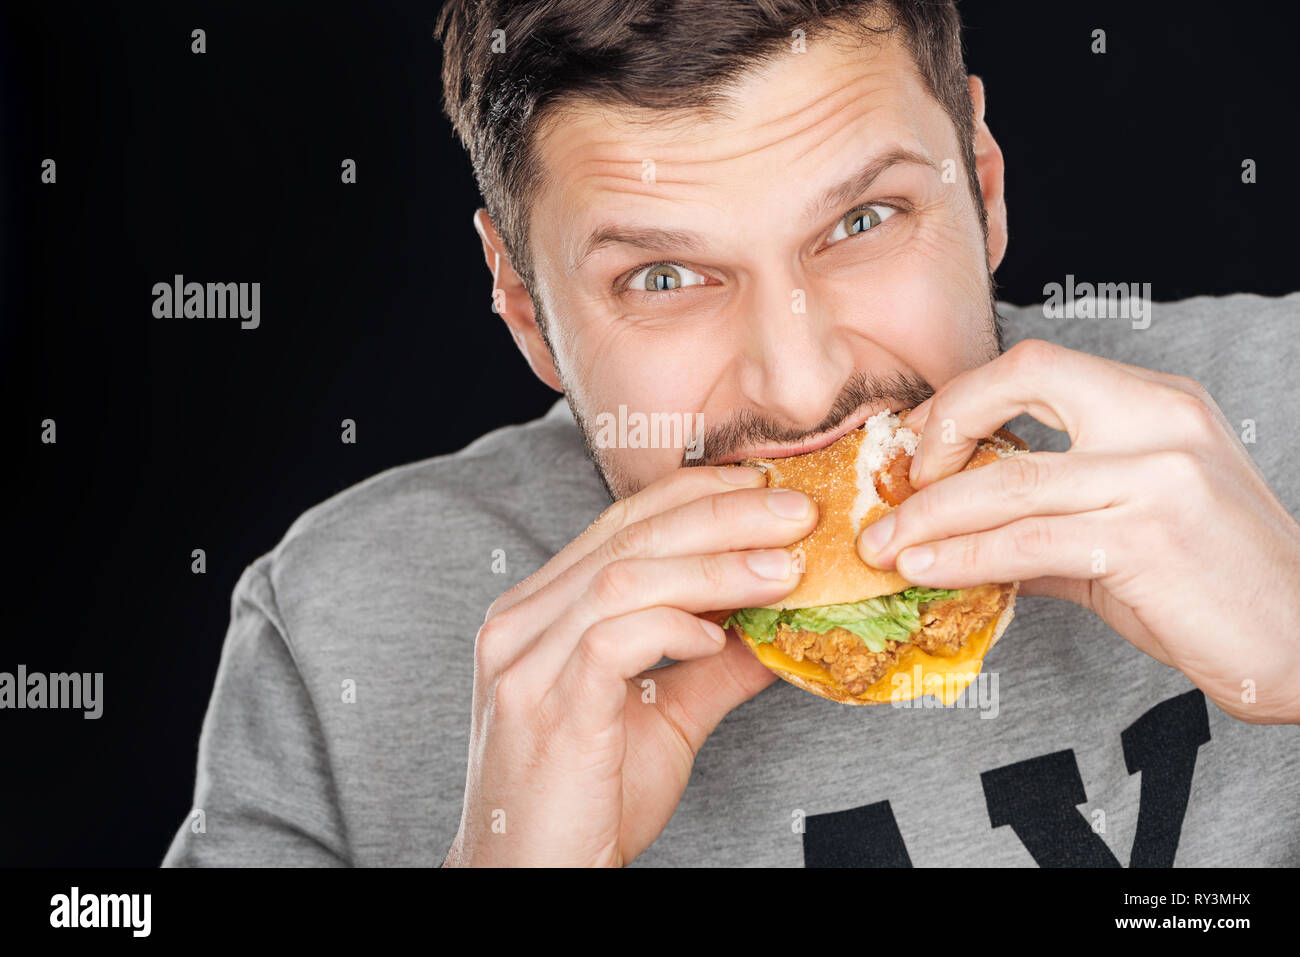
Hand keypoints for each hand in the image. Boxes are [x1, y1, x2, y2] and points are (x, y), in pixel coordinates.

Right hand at [443, 466, 816, 865]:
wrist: (531, 878)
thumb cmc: (587, 798)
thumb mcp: (664, 716)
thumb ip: (714, 664)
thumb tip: (780, 623)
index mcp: (542, 610)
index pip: (620, 524)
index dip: (696, 495)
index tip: (765, 489)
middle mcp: (521, 622)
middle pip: (628, 537)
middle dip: (721, 516)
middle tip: (795, 514)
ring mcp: (525, 662)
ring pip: (624, 579)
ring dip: (715, 567)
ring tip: (783, 569)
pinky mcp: (545, 706)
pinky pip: (612, 640)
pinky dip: (674, 627)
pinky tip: (720, 637)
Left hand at [856, 339, 1299, 723]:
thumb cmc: (1215, 583)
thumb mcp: (1125, 528)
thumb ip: (1041, 520)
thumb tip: (952, 532)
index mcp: (1156, 401)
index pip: (1035, 366)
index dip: (963, 400)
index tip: (922, 448)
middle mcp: (1160, 419)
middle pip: (1020, 380)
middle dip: (939, 428)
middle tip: (897, 483)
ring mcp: (1158, 474)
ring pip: (1008, 480)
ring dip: (927, 515)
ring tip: (884, 545)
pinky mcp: (1149, 537)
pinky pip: (1027, 542)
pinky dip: (962, 557)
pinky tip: (926, 570)